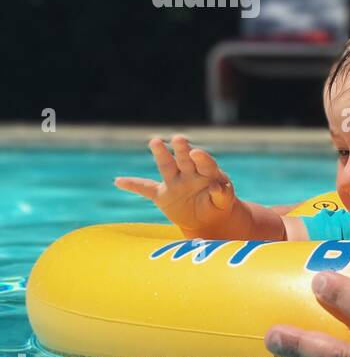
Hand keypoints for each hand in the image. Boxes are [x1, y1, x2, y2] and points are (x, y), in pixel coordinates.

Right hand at [115, 134, 240, 237]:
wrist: (208, 217)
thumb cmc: (219, 203)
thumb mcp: (224, 200)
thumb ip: (222, 193)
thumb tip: (216, 188)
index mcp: (207, 172)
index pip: (205, 163)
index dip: (202, 158)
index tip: (196, 153)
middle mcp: (189, 172)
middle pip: (185, 158)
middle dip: (182, 149)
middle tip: (179, 139)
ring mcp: (175, 182)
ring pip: (167, 166)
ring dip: (161, 153)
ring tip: (155, 141)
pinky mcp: (162, 195)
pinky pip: (145, 189)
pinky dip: (133, 185)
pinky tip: (119, 181)